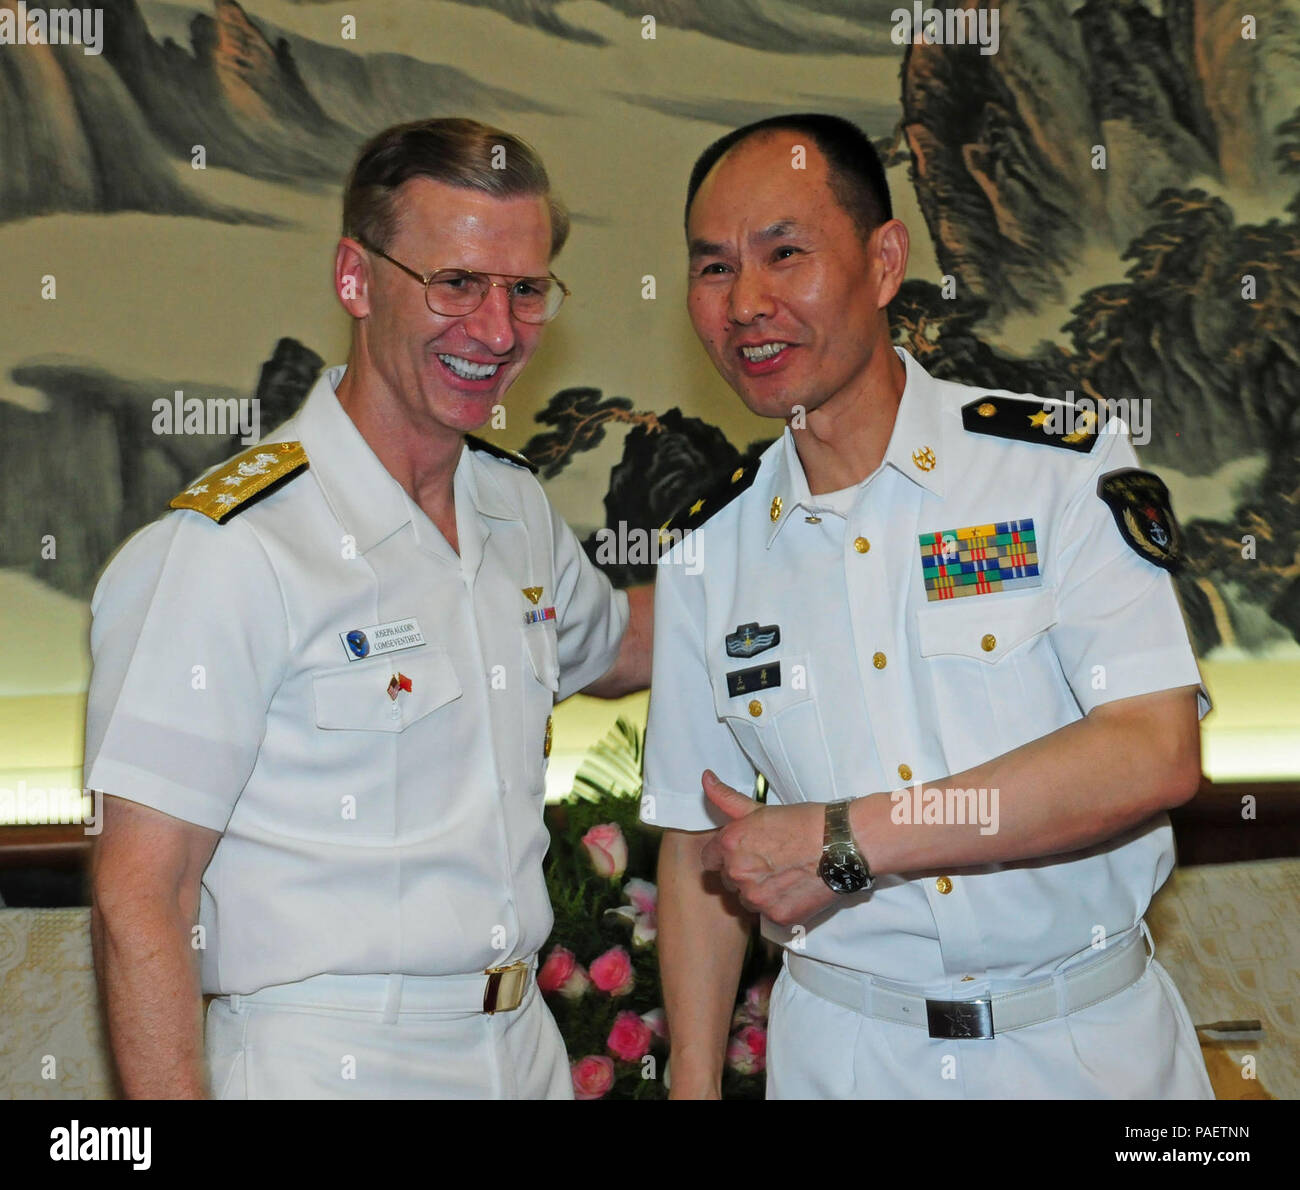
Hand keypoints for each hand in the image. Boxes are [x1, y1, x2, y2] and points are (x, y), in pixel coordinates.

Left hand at [697, 771, 837, 925]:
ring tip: (783, 876)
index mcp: (730, 844)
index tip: (744, 853)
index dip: (725, 856)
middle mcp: (737, 873)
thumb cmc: (802, 822)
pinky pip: (768, 915)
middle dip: (743, 874)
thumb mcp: (760, 809)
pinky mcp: (776, 916)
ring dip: (758, 893)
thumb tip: (705, 777)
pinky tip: (795, 890)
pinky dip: (779, 906)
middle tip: (770, 862)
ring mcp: (757, 898)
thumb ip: (726, 798)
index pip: (708, 860)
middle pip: (728, 881)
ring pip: (746, 901)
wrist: (840, 844)